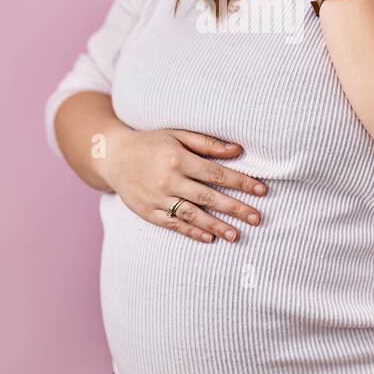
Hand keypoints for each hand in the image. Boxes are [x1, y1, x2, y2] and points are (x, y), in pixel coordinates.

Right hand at [100, 127, 267, 242]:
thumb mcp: (177, 134)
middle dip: (235, 208)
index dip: (241, 182)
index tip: (262, 190)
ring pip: (192, 215)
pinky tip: (208, 238)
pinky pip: (173, 224)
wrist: (112, 156)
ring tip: (236, 235)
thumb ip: (208, 143)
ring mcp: (157, 198)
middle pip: (208, 196)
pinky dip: (191, 232)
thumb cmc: (151, 142)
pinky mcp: (148, 211)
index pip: (217, 173)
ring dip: (216, 226)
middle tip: (257, 218)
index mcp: (178, 158)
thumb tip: (238, 150)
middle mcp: (169, 179)